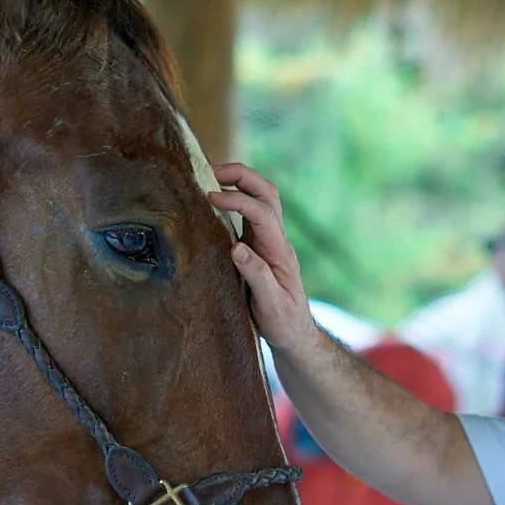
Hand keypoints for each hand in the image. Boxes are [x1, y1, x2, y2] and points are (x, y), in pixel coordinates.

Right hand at [210, 163, 320, 352]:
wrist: (295, 332)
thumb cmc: (283, 321)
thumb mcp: (270, 304)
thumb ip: (256, 275)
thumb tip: (236, 248)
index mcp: (280, 250)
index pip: (261, 212)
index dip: (237, 200)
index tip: (211, 198)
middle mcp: (277, 239)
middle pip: (267, 193)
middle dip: (241, 176)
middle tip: (210, 172)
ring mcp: (270, 240)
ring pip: (262, 198)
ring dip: (240, 182)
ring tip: (211, 179)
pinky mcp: (260, 245)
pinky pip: (252, 212)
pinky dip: (236, 198)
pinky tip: (216, 202)